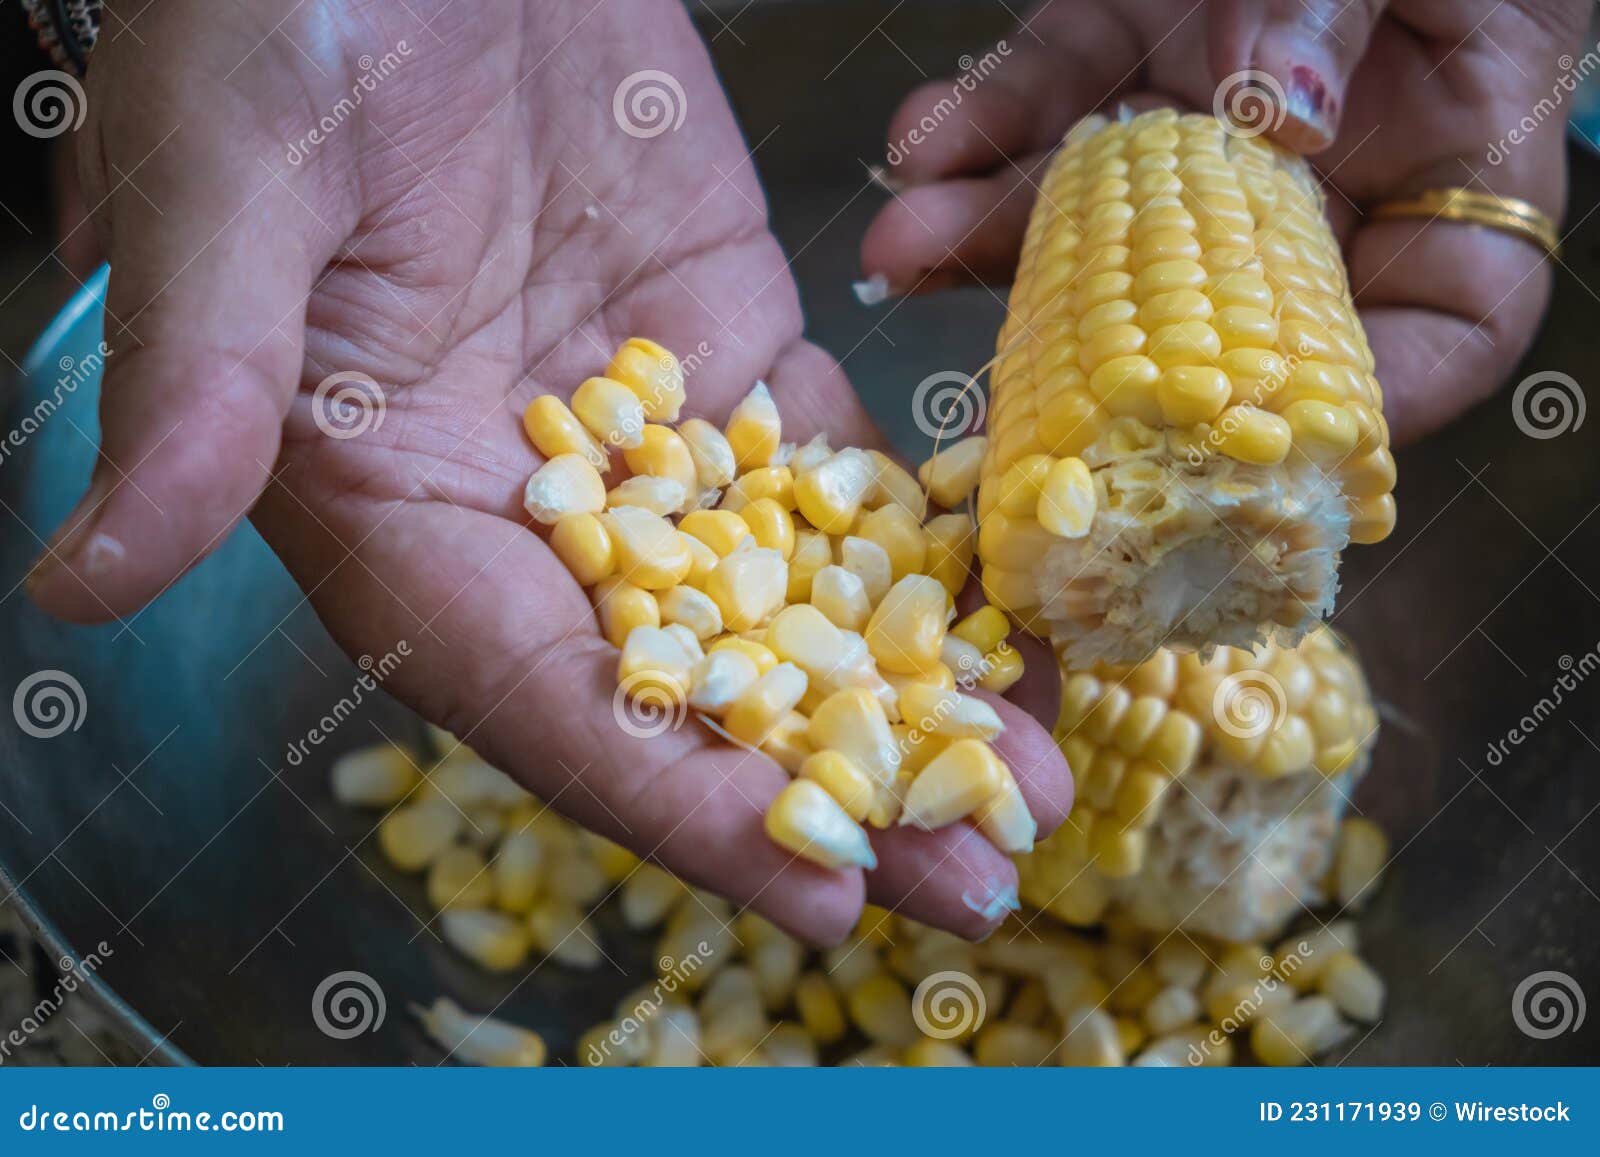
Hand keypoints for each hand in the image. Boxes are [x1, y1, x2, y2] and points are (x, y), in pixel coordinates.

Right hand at [26, 0, 1069, 942]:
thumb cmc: (281, 20)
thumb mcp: (230, 188)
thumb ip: (194, 390)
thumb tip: (81, 578)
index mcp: (397, 512)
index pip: (549, 699)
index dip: (680, 806)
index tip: (820, 892)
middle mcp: (529, 509)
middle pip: (695, 688)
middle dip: (836, 789)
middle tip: (981, 878)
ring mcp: (647, 439)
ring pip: (789, 600)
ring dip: (909, 693)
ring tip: (1031, 770)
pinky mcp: (730, 353)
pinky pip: (839, 477)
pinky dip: (926, 550)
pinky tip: (1013, 614)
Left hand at [861, 0, 1590, 443]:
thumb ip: (1340, 7)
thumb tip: (1277, 105)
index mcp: (1452, 157)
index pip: (1439, 326)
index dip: (1361, 405)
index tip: (1250, 444)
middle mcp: (1319, 165)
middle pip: (1213, 301)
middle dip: (1087, 348)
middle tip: (994, 400)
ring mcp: (1204, 112)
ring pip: (1099, 208)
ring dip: (991, 237)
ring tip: (902, 252)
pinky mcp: (1120, 41)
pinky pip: (1045, 94)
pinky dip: (979, 118)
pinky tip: (921, 141)